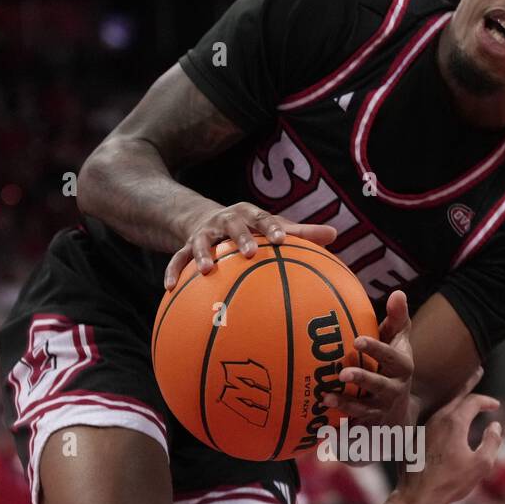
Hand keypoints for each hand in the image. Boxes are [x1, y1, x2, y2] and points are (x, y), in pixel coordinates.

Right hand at [164, 204, 337, 288]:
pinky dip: (173, 271)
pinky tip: (169, 288)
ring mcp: (204, 233)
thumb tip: (335, 234)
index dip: (271, 228)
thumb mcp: (272, 227)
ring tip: (207, 271)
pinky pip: (176, 259)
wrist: (206, 218)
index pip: (263, 218)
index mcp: (249, 215)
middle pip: (233, 226)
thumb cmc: (251, 229)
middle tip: (249, 253)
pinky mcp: (185, 246)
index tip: (281, 240)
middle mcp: (225, 220)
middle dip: (240, 238)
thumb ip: (301, 234)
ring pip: (201, 242)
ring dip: (203, 254)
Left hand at [324, 290, 413, 427]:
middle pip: (380, 386)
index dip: (376, 349)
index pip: (391, 357)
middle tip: (342, 374)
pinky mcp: (368, 428)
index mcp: (402, 367)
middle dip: (363, 380)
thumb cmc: (392, 366)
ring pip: (364, 410)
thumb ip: (397, 319)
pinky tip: (321, 430)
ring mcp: (381, 411)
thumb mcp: (398, 343)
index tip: (357, 341)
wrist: (400, 413)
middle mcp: (393, 390)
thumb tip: (398, 292)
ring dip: (345, 405)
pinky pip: (354, 432)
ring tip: (325, 399)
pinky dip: (339, 434)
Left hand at [397, 372, 500, 503]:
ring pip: (443, 408)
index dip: (487, 401)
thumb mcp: (481, 464)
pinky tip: (447, 419)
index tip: (496, 406)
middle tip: (476, 374)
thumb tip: (495, 426)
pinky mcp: (416, 439)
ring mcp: (424, 428)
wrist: (417, 496)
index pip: (473, 401)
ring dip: (456, 402)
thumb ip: (492, 441)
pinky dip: (445, 414)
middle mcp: (437, 420)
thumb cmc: (450, 482)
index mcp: (454, 422)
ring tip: (464, 397)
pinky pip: (433, 420)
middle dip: (469, 387)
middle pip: (456, 397)